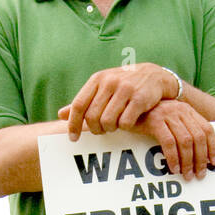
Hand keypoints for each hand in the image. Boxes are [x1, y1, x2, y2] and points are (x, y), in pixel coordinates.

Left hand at [58, 63, 178, 136]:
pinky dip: (124, 128)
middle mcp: (109, 82)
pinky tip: (127, 124)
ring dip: (110, 129)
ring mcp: (125, 89)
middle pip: (92, 117)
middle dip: (95, 129)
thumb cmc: (123, 85)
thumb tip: (60, 115)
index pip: (78, 105)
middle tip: (101, 131)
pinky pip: (125, 123)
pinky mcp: (140, 98)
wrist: (154, 76)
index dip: (73, 124)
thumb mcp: (102, 88)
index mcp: (97, 79)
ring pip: (108, 121)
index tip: (73, 139)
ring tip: (114, 126)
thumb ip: (84, 101)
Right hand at [127, 99, 214, 179]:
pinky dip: (173, 158)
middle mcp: (180, 110)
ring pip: (185, 141)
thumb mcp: (171, 119)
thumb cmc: (150, 117)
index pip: (207, 129)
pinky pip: (169, 143)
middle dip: (200, 159)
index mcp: (188, 110)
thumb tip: (200, 154)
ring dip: (188, 161)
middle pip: (198, 137)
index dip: (213, 147)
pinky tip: (174, 168)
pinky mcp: (155, 121)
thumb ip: (184, 129)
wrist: (128, 104)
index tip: (214, 163)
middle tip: (199, 174)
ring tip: (187, 175)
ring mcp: (168, 114)